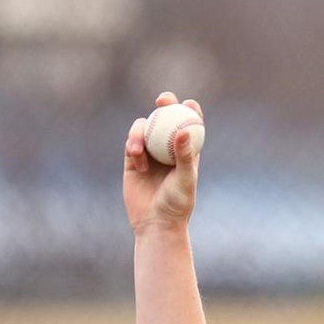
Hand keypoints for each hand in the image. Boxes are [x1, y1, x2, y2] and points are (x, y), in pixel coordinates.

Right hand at [123, 91, 203, 235]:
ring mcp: (150, 154)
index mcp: (186, 153)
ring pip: (145, 129)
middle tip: (162, 99)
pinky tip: (136, 156)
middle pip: (166, 119)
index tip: (189, 103)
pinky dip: (133, 145)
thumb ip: (185, 156)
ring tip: (139, 148)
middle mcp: (168, 150)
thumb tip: (183, 130)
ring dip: (141, 131)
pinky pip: (132, 144)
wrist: (155, 223)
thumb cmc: (177, 204)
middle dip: (165, 104)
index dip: (191, 111)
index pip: (190, 126)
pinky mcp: (133, 161)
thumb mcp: (185, 179)